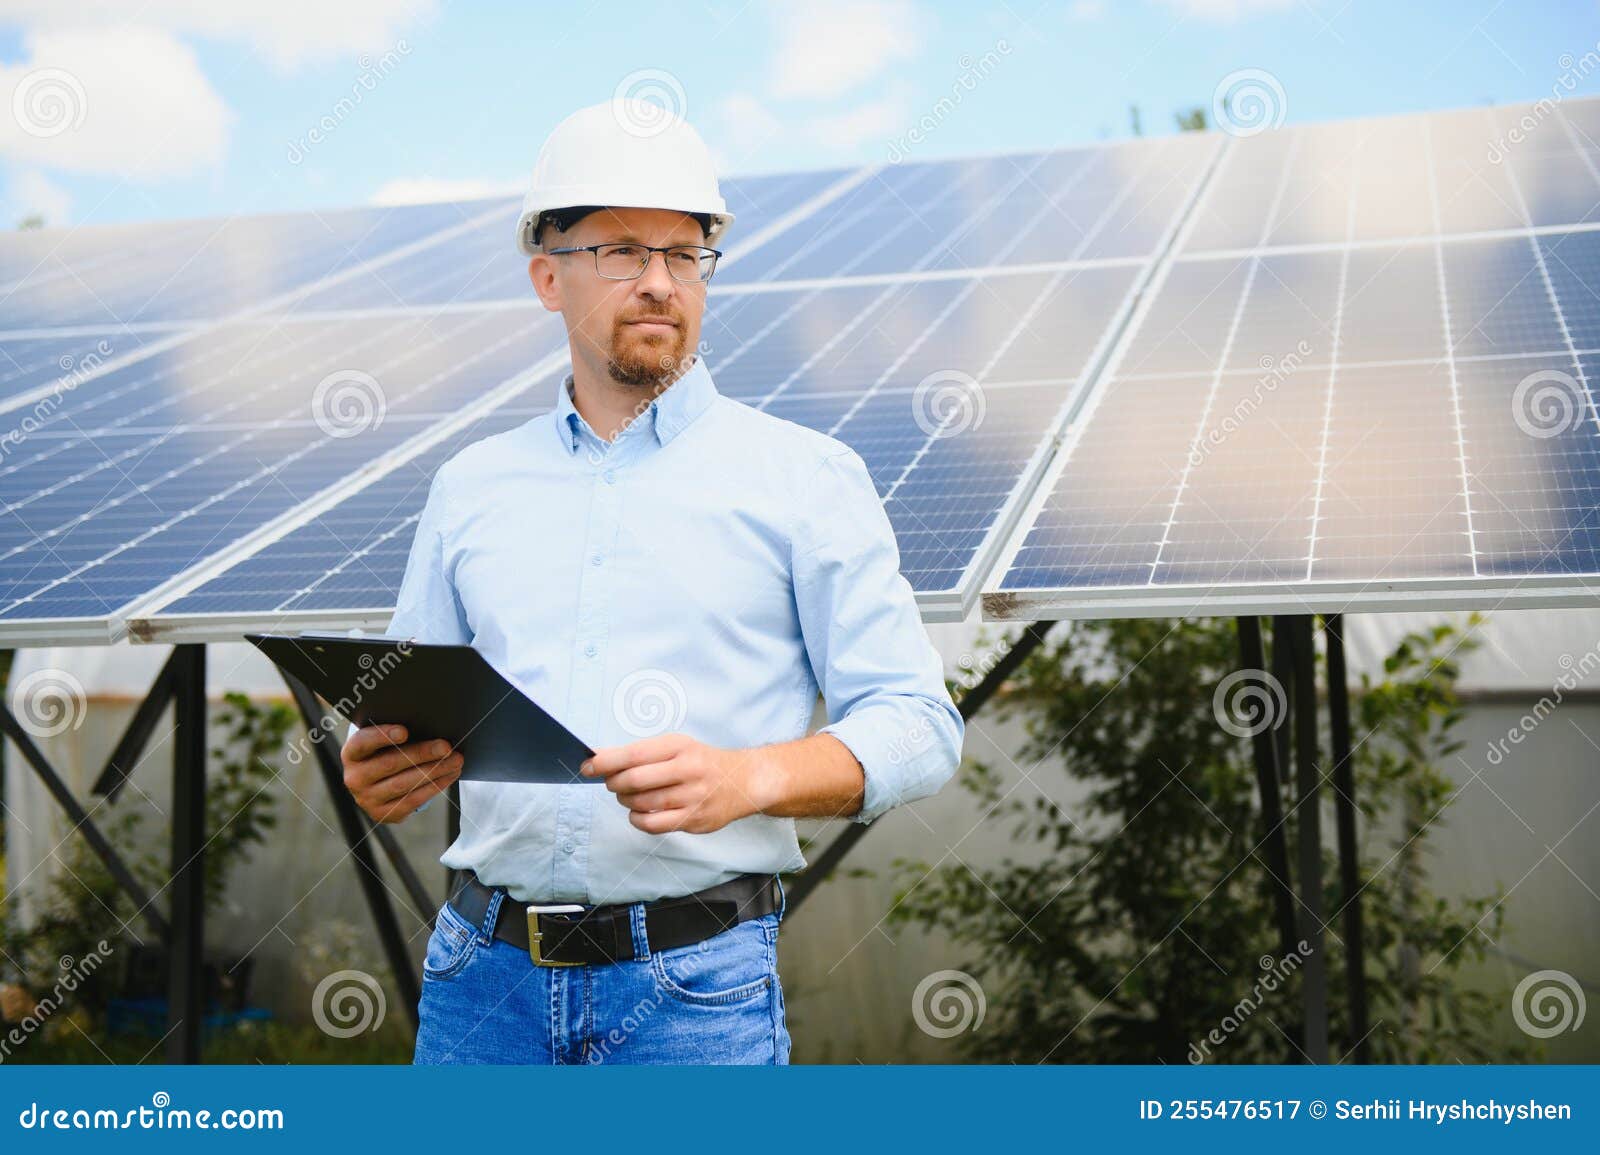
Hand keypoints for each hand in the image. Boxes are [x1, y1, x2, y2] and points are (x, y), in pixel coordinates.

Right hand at [341, 724, 462, 823]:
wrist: (377, 783)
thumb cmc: (386, 751)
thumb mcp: (384, 740)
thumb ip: (398, 733)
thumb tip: (432, 725)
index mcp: (351, 754)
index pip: (362, 743)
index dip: (382, 736)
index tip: (404, 731)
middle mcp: (355, 778)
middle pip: (390, 763)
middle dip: (422, 753)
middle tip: (446, 746)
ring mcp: (367, 799)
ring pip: (404, 784)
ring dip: (435, 771)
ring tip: (456, 760)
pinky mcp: (383, 814)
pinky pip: (412, 800)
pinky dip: (435, 786)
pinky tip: (449, 775)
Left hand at [580, 733, 773, 833]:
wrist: (743, 782)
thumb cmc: (702, 762)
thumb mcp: (677, 746)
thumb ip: (641, 753)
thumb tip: (600, 759)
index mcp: (680, 747)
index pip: (634, 754)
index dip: (606, 761)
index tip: (587, 766)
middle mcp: (688, 770)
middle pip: (635, 781)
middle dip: (614, 783)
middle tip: (610, 782)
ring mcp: (693, 797)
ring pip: (642, 804)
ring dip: (625, 800)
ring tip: (628, 795)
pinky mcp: (694, 820)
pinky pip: (653, 825)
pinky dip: (637, 819)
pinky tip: (639, 811)